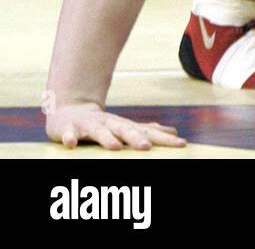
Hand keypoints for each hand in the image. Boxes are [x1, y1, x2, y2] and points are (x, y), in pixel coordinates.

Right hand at [46, 101, 184, 150]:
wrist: (69, 110)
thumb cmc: (102, 124)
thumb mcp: (125, 126)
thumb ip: (146, 130)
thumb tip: (172, 131)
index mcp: (124, 125)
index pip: (148, 132)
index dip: (164, 139)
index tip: (182, 144)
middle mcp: (110, 124)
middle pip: (125, 130)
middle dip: (136, 139)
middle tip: (146, 147)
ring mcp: (90, 125)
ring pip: (99, 132)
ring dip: (107, 139)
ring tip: (115, 147)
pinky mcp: (69, 128)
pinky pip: (69, 134)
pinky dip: (70, 138)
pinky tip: (71, 144)